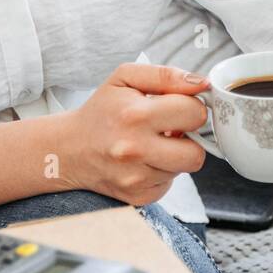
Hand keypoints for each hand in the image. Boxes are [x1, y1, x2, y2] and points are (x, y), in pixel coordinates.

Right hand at [56, 62, 208, 205]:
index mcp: (135, 115)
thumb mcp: (126, 78)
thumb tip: (202, 84)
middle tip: (170, 129)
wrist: (70, 148)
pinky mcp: (138, 197)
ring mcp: (136, 178)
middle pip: (197, 153)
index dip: (192, 108)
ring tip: (151, 144)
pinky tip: (143, 161)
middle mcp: (135, 150)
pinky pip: (169, 183)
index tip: (179, 108)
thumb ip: (166, 76)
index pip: (195, 114)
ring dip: (174, 155)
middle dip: (190, 139)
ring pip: (184, 169)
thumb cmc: (102, 110)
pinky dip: (161, 171)